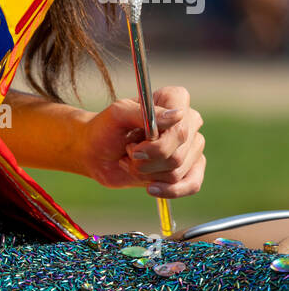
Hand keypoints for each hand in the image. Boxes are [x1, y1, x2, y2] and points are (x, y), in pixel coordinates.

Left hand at [81, 85, 205, 196]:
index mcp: (174, 99)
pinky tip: (151, 187)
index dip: (159, 142)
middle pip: (177, 153)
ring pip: (176, 171)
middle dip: (146, 160)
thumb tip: (178, 115)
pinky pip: (192, 184)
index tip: (136, 147)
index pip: (181, 124)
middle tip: (129, 152)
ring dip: (147, 171)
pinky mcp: (188, 168)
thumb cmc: (107, 128)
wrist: (98, 153)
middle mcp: (187, 122)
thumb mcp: (118, 114)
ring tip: (132, 160)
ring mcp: (190, 147)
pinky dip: (170, 190)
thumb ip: (145, 113)